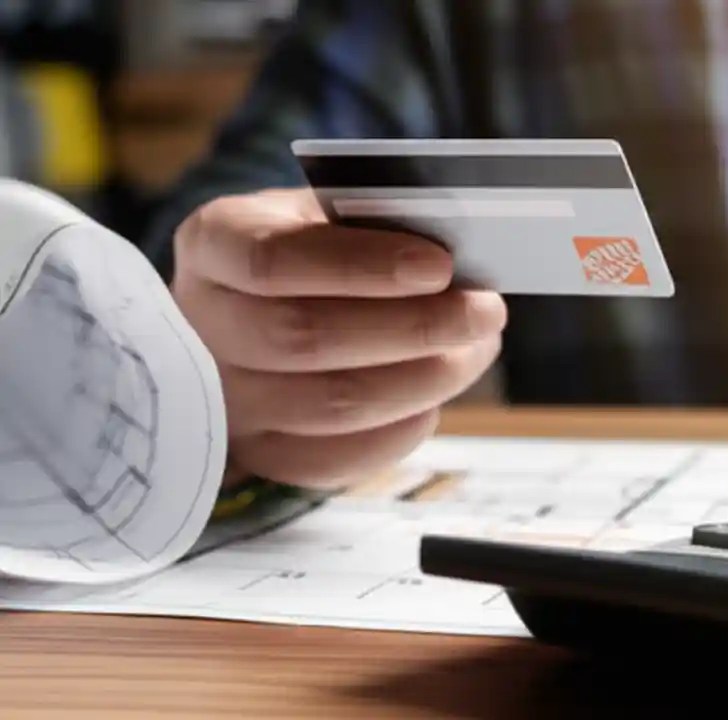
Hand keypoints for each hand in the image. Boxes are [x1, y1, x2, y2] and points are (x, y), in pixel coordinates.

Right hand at [171, 189, 505, 488]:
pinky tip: (435, 396)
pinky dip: (399, 430)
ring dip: (423, 379)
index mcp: (213, 244)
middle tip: (484, 312)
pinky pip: (335, 458)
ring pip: (330, 405)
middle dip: (414, 327)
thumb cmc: (311, 248)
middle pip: (305, 339)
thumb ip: (374, 225)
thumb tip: (455, 261)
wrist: (257, 303)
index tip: (439, 265)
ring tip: (475, 348)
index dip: (361, 266)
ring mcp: (224, 398)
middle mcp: (202, 325)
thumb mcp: (326, 211)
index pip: (273, 260)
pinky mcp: (259, 452)